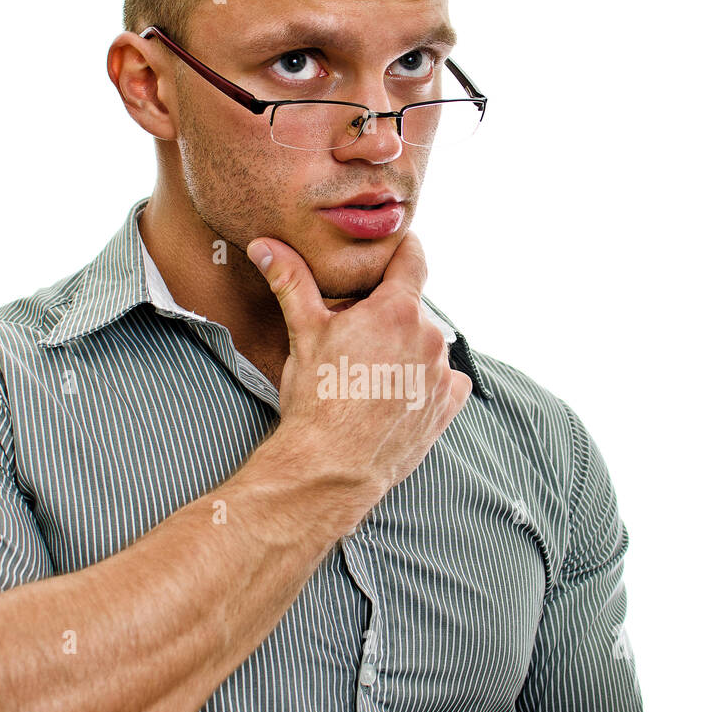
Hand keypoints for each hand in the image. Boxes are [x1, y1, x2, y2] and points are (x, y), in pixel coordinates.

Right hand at [246, 228, 471, 503]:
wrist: (331, 466)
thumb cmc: (316, 398)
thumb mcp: (303, 332)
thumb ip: (290, 280)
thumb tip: (265, 245)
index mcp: (397, 310)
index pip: (414, 259)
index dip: (402, 250)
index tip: (395, 251)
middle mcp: (429, 338)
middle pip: (413, 309)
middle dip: (388, 316)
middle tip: (356, 337)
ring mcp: (440, 374)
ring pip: (427, 345)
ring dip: (407, 350)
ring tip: (370, 374)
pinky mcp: (446, 407)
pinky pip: (446, 381)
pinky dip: (427, 382)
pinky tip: (397, 394)